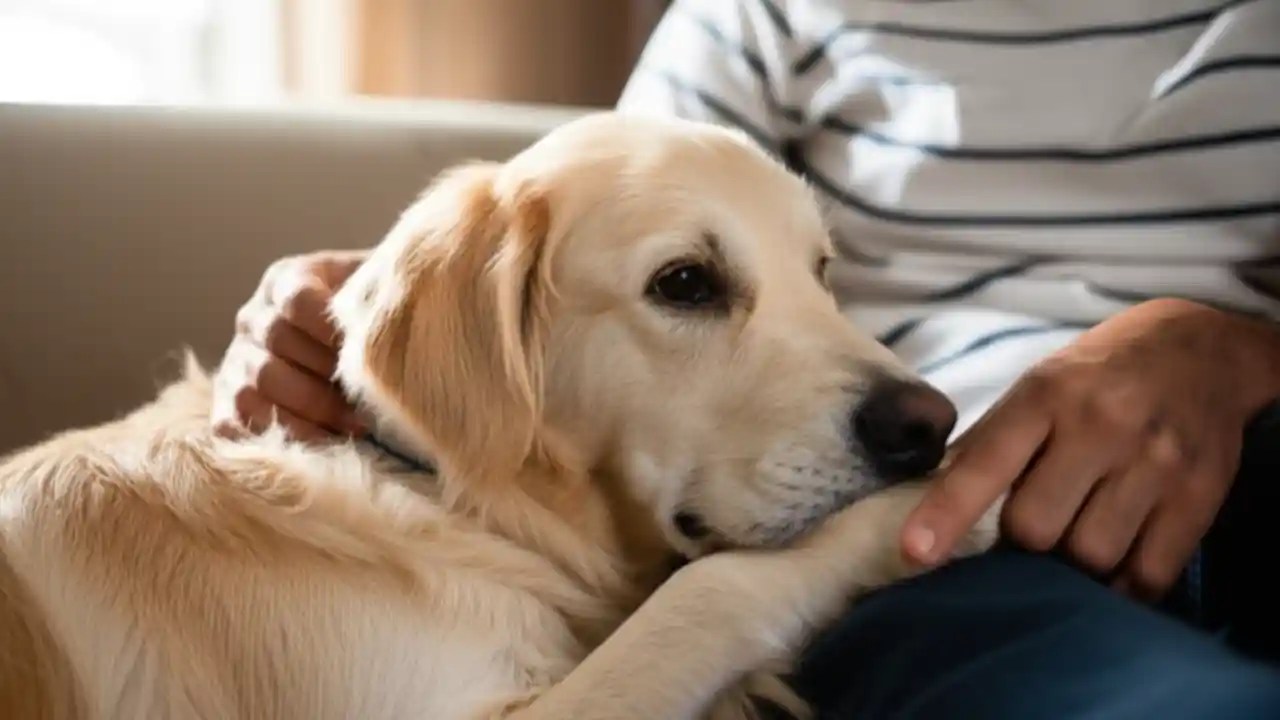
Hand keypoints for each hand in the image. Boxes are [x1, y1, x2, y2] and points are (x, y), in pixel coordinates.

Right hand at [212, 250, 367, 441]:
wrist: (353, 347)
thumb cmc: (374, 320)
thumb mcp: (379, 295)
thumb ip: (381, 301)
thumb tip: (386, 329)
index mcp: (286, 280)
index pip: (299, 299)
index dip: (332, 327)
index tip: (369, 352)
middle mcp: (253, 318)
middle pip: (277, 344)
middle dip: (329, 378)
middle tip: (369, 404)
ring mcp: (236, 362)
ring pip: (252, 389)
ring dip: (306, 415)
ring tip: (352, 430)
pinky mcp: (228, 403)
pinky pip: (232, 426)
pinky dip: (268, 442)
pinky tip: (314, 452)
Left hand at [901, 299, 1279, 599]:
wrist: (1201, 350)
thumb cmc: (1097, 376)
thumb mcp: (1038, 386)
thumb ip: (992, 442)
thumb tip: (932, 504)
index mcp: (1046, 395)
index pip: (987, 462)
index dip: (948, 511)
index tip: (914, 552)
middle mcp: (1101, 427)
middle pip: (1035, 527)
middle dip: (1020, 543)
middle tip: (1026, 533)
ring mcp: (1155, 463)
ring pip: (1090, 556)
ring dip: (1070, 568)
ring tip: (1072, 543)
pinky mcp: (1200, 496)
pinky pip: (1147, 574)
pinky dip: (1120, 586)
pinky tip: (1112, 570)